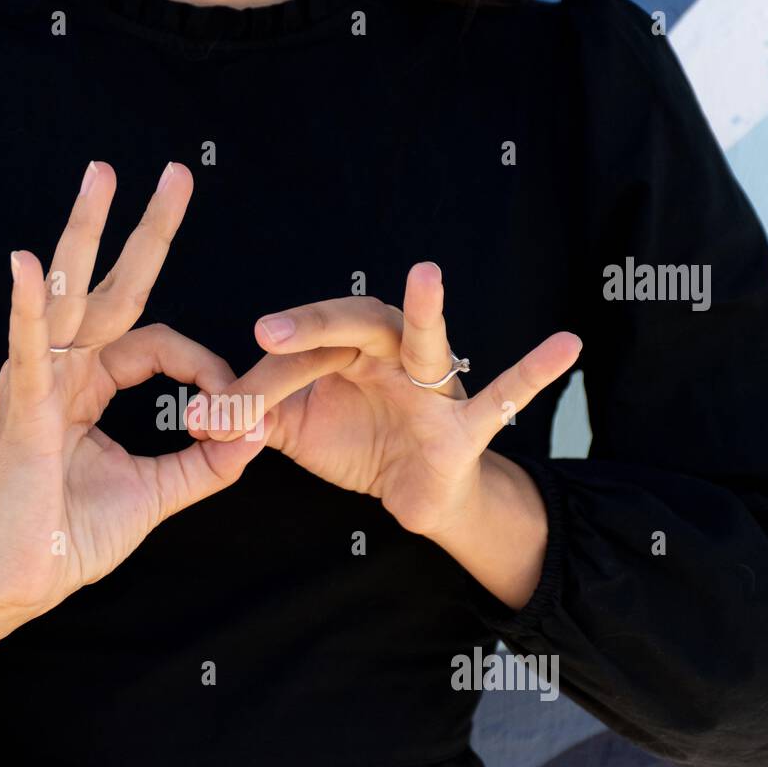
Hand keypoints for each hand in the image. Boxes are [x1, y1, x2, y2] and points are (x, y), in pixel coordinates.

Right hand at [0, 162, 268, 701]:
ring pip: (65, 295)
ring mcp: (37, 385)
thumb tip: (256, 432)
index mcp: (88, 388)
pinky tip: (27, 264)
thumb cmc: (67, 538)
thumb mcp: (154, 494)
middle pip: (107, 287)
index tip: (232, 400)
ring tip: (101, 176)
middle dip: (141, 231)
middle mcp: (61, 373)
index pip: (153, 342)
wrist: (17, 582)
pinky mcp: (20, 411)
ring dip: (82, 233)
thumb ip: (203, 463)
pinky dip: (27, 307)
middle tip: (173, 174)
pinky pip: (26, 350)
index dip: (202, 362)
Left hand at [192, 262, 580, 605]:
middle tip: (265, 332)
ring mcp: (433, 382)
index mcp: (340, 349)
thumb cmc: (355, 443)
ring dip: (429, 309)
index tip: (212, 415)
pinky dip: (536, 373)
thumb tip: (199, 413)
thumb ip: (254, 414)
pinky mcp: (467, 423)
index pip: (292, 355)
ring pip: (425, 341)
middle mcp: (387, 351)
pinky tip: (568, 344)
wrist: (414, 492)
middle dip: (309, 326)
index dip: (252, 384)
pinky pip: (506, 395)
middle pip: (349, 325)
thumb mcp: (294, 430)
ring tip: (428, 274)